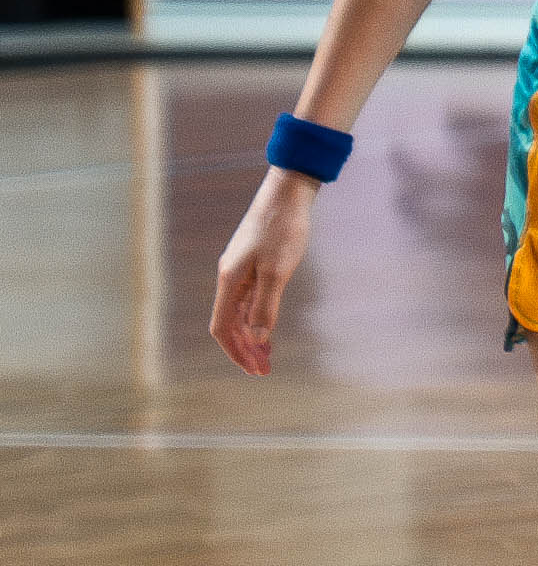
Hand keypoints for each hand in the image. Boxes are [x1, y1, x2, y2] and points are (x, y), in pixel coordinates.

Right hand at [210, 170, 316, 375]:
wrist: (287, 194)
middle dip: (244, 348)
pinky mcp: (252, 264)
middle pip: (229, 323)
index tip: (254, 370)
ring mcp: (239, 270)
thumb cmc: (283, 230)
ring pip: (239, 312)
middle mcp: (229, 278)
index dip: (237, 352)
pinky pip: (249, 299)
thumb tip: (258, 338)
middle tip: (264, 370)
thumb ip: (266, 304)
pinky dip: (256, 317)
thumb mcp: (278, 271)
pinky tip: (268, 327)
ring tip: (267, 356)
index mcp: (229, 281)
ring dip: (251, 335)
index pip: (223, 327)